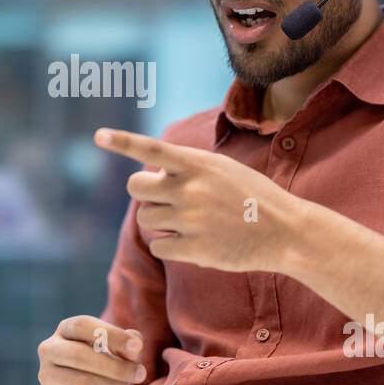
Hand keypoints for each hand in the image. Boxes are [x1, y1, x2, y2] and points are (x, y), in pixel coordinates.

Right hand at [37, 315, 145, 384]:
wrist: (84, 382)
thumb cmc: (104, 357)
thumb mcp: (117, 343)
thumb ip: (129, 341)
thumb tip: (133, 348)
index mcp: (65, 329)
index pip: (83, 326)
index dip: (112, 335)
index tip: (137, 348)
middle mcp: (49, 350)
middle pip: (78, 356)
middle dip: (115, 367)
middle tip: (140, 374)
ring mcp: (47, 377)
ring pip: (81, 383)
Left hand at [94, 127, 302, 272]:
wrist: (286, 231)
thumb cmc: (253, 197)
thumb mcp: (224, 169)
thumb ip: (189, 168)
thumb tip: (153, 175)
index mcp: (198, 164)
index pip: (151, 149)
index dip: (122, 142)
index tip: (98, 136)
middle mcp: (190, 188)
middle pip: (136, 187)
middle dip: (145, 193)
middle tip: (165, 199)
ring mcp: (191, 219)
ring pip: (145, 218)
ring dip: (158, 220)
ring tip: (187, 221)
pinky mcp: (194, 248)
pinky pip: (158, 246)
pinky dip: (168, 245)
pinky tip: (191, 242)